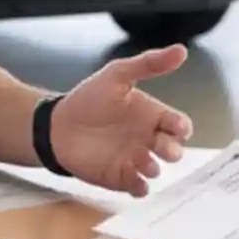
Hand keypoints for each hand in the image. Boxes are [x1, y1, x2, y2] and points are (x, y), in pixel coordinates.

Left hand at [49, 44, 193, 197]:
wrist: (57, 124)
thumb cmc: (89, 99)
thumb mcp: (117, 75)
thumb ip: (148, 64)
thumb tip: (181, 50)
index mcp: (152, 115)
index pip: (179, 125)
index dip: (182, 127)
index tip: (176, 126)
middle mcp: (148, 139)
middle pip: (173, 149)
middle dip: (173, 150)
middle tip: (162, 147)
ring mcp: (135, 159)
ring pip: (157, 170)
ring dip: (154, 168)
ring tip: (143, 162)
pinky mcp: (120, 177)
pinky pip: (139, 188)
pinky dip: (141, 188)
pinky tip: (134, 181)